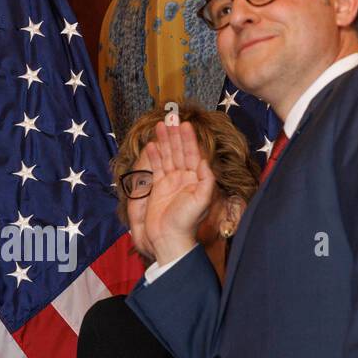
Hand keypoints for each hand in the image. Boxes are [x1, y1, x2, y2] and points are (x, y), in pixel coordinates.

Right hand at [143, 120, 214, 264]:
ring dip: (164, 141)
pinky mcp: (159, 188)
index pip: (193, 154)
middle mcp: (185, 178)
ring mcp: (171, 182)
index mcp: (197, 179)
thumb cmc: (187, 222)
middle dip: (175, 135)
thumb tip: (205, 160)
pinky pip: (156, 168)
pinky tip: (151, 145)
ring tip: (159, 126)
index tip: (185, 125)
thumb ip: (206, 179)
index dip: (189, 139)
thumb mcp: (202, 199)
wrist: (169, 239)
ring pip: (167, 156)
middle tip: (170, 118)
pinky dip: (154, 156)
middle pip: (179, 151)